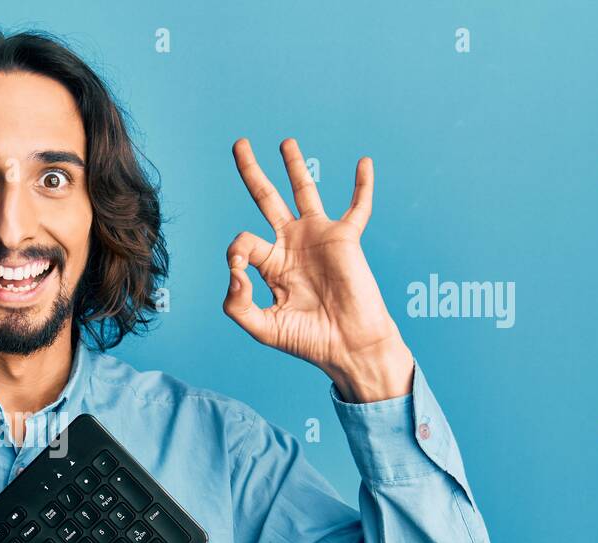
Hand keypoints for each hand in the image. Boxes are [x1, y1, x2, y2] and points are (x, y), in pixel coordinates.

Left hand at [223, 137, 413, 402]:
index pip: (243, 241)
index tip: (240, 272)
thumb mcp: (261, 327)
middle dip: (251, 172)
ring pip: (304, 191)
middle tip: (239, 144)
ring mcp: (318, 238)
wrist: (347, 346)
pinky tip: (364, 163)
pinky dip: (363, 186)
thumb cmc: (307, 340)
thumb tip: (233, 269)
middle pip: (266, 199)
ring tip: (285, 141)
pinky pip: (357, 206)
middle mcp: (291, 246)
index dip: (235, 252)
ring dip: (295, 165)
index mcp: (270, 265)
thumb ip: (236, 303)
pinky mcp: (345, 238)